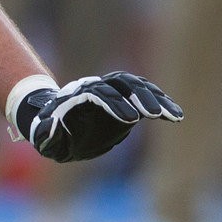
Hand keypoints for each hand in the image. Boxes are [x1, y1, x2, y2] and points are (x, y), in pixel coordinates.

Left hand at [14, 73, 181, 163]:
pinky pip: (146, 95)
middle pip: (121, 84)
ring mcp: (113, 90)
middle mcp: (97, 87)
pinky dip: (161, 103)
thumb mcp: (45, 137)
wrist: (58, 122)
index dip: (115, 104)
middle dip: (139, 97)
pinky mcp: (125, 98)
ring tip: (174, 117)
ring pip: (137, 86)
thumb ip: (47, 134)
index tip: (131, 120)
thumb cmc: (51, 133)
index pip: (99, 94)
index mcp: (77, 95)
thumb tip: (49, 129)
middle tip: (154, 115)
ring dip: (157, 99)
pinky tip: (176, 116)